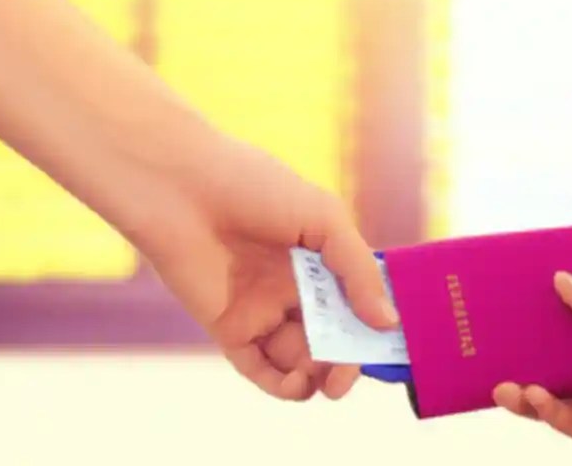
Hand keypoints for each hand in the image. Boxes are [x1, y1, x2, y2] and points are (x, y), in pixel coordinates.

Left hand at [137, 137, 396, 400]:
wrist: (179, 186)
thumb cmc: (251, 185)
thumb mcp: (322, 217)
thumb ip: (358, 270)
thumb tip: (387, 322)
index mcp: (319, 257)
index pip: (358, 304)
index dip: (376, 329)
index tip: (392, 349)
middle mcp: (292, 286)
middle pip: (332, 338)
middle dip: (348, 361)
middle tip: (350, 373)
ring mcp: (261, 309)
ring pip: (301, 360)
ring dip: (318, 377)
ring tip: (326, 380)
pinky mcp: (228, 327)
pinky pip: (260, 368)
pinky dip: (282, 386)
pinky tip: (298, 384)